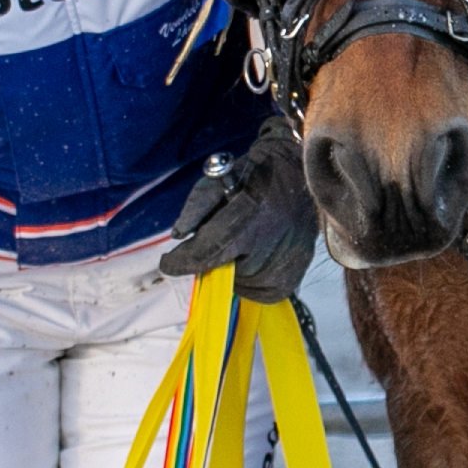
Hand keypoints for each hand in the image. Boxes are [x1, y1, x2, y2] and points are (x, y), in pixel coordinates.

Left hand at [160, 111, 316, 300]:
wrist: (299, 174)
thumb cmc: (255, 175)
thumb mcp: (219, 179)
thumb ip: (196, 206)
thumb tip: (180, 236)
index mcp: (253, 211)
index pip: (210, 248)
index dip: (183, 261)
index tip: (167, 264)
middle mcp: (273, 239)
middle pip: (226, 270)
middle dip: (212, 262)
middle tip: (215, 245)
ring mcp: (289, 259)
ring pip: (244, 285)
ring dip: (233, 273)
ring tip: (240, 249)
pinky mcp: (299, 271)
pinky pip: (265, 293)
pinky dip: (253, 283)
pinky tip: (254, 262)